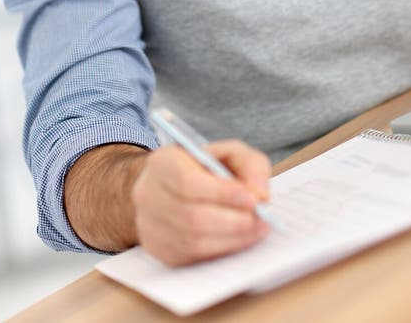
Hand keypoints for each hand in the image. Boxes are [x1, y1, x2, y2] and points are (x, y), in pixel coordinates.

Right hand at [131, 140, 271, 265]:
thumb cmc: (205, 167)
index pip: (189, 182)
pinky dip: (221, 250)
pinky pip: (191, 256)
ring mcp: (149, 225)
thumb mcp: (229, 153)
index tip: (253, 200)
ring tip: (257, 230)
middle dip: (233, 221)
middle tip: (262, 220)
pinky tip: (239, 240)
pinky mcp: (157, 249)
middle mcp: (148, 194)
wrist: (170, 186)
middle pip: (192, 216)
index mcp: (163, 162)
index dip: (222, 194)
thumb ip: (250, 166)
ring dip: (232, 239)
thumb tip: (260, 195)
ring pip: (193, 240)